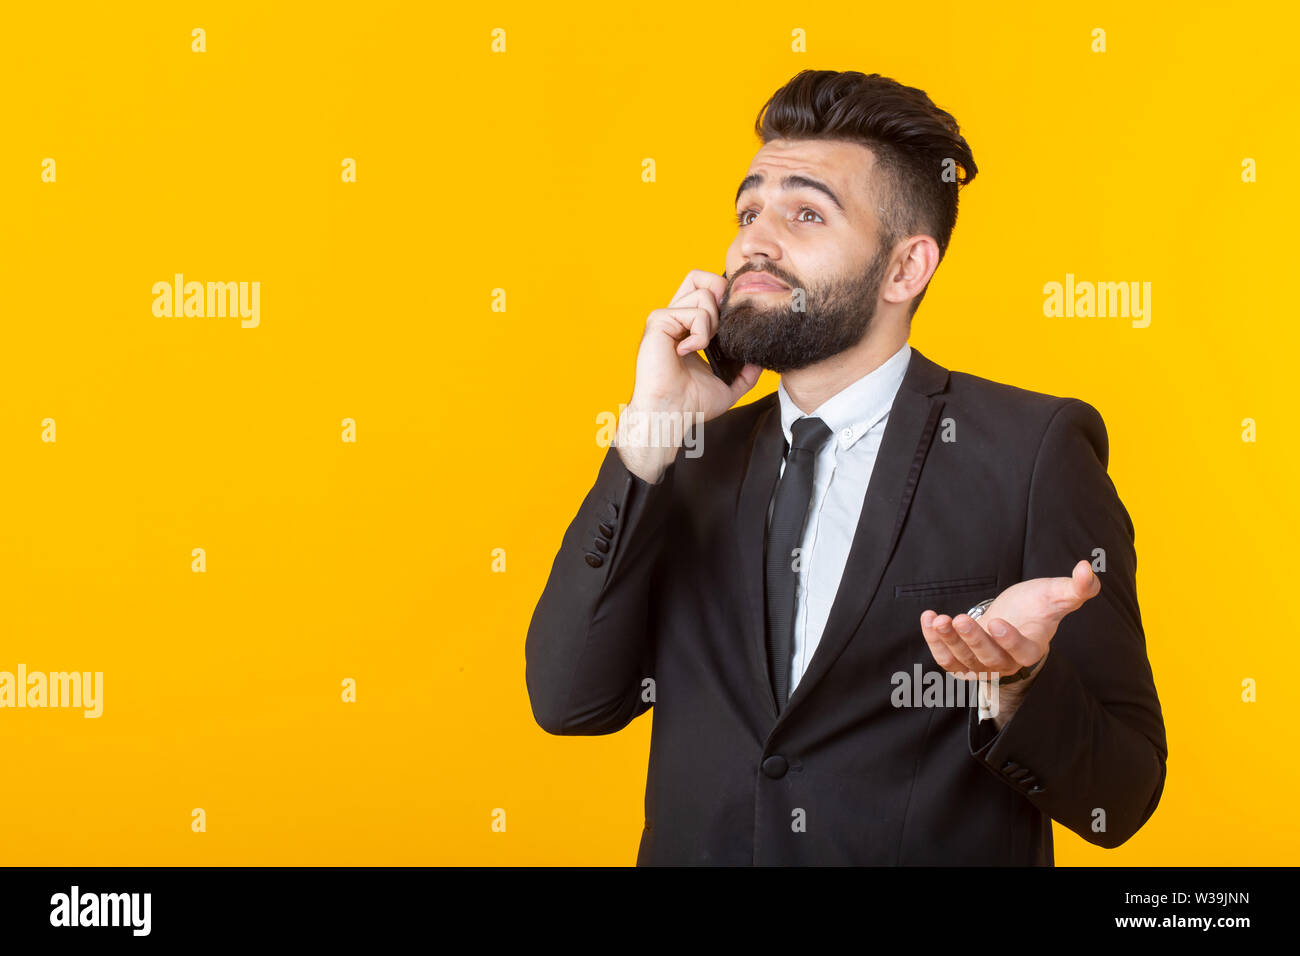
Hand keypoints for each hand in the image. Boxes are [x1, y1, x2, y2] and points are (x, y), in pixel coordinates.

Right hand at [617, 270, 762, 481]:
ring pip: (702, 292)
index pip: (705, 290)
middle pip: (699, 277)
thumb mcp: (727, 387)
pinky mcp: (658, 322)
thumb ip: (745, 374)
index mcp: (687, 327)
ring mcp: (665, 318)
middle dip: (719, 295)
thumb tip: (759, 361)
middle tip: (720, 327)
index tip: (730, 323)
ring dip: (712, 321)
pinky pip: (692, 311)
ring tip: (703, 345)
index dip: (722, 296)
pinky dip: (700, 332)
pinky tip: (689, 351)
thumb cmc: (690, 405)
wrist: (671, 415)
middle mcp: (675, 318)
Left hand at [918, 559, 1101, 682]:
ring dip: (948, 641)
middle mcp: (1007, 662)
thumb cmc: (1037, 606)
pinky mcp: (963, 662)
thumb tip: (1087, 569)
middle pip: (989, 659)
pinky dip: (934, 642)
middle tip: (957, 619)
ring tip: (938, 619)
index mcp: (1032, 649)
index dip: (1010, 641)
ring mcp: (983, 665)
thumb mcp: (1056, 594)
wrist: (1014, 617)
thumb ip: (1076, 587)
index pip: (1023, 653)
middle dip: (972, 640)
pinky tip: (928, 618)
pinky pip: (946, 660)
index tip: (997, 622)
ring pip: (964, 662)